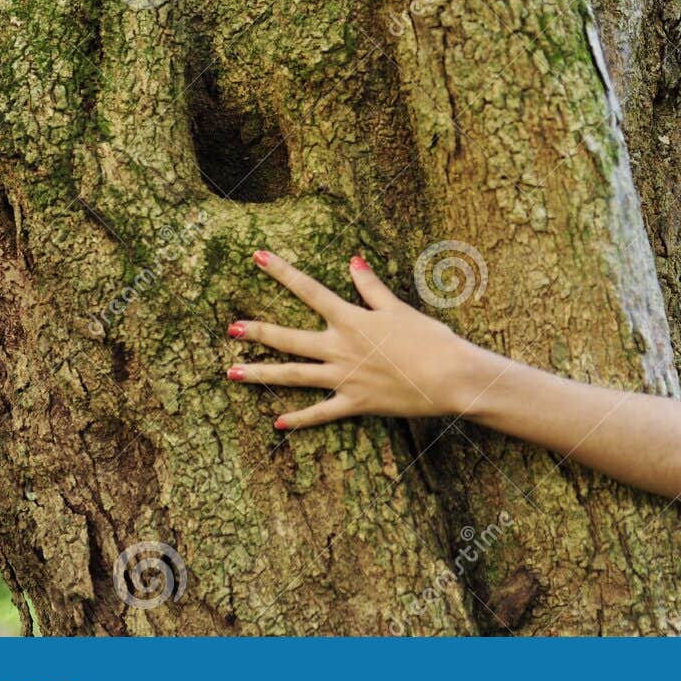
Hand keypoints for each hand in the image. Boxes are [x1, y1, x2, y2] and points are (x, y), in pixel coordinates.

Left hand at [225, 250, 482, 429]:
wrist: (449, 376)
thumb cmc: (430, 339)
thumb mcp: (399, 308)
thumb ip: (371, 287)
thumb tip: (353, 261)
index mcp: (351, 319)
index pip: (309, 290)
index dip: (282, 272)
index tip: (258, 257)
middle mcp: (340, 347)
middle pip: (289, 338)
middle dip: (258, 331)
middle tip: (231, 328)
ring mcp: (344, 377)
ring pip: (293, 375)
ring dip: (261, 373)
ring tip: (232, 372)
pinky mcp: (355, 402)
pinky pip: (320, 413)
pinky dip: (299, 419)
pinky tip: (277, 423)